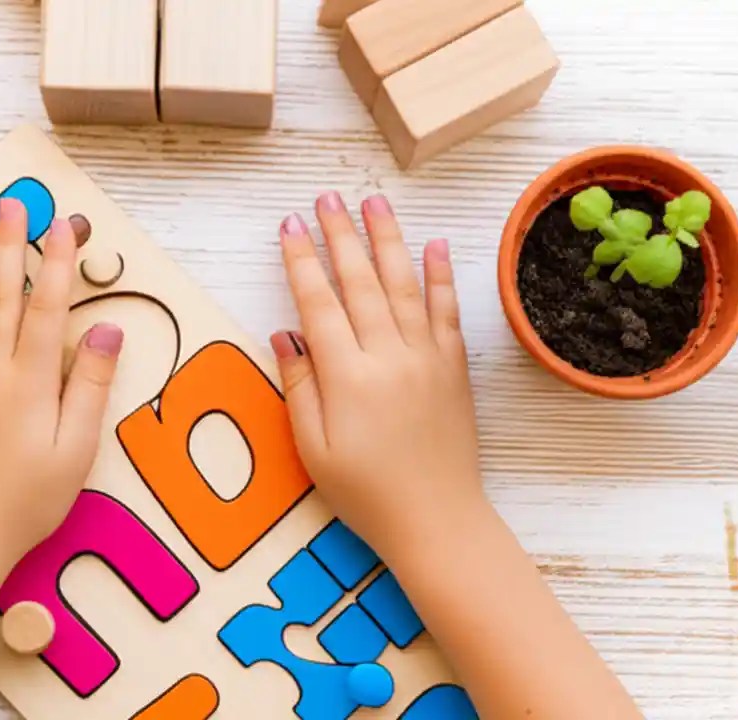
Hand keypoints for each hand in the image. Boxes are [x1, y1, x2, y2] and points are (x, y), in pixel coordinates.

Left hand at [0, 199, 123, 562]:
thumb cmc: (28, 500)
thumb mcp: (75, 450)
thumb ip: (90, 387)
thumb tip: (105, 329)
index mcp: (31, 380)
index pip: (46, 306)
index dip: (56, 262)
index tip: (61, 224)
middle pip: (1, 292)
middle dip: (9, 244)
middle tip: (14, 203)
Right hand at [270, 192, 484, 554]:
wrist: (436, 519)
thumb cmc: (365, 493)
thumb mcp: (312, 448)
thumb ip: (299, 387)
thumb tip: (285, 336)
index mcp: (347, 377)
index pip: (318, 303)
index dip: (301, 260)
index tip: (289, 225)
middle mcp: (388, 356)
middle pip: (360, 281)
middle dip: (339, 235)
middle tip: (325, 199)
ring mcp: (426, 358)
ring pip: (404, 284)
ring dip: (386, 239)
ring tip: (373, 202)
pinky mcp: (453, 368)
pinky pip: (446, 311)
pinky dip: (440, 275)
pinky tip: (432, 244)